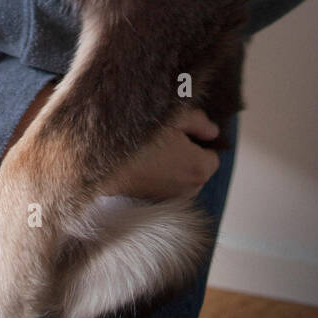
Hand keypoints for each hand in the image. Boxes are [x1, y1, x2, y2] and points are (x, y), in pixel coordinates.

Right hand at [100, 106, 221, 200]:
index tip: (183, 131)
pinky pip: (166, 186)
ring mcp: (170, 198)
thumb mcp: (176, 116)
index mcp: (199, 168)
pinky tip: (145, 162)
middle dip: (190, 155)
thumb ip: (201, 123)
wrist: (104, 158)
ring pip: (182, 179)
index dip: (199, 142)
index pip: (213, 156)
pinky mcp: (152, 201)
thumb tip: (213, 132)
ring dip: (175, 167)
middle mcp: (189, 189)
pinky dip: (161, 177)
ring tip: (154, 149)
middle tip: (167, 137)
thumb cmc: (143, 135)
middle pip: (198, 169)